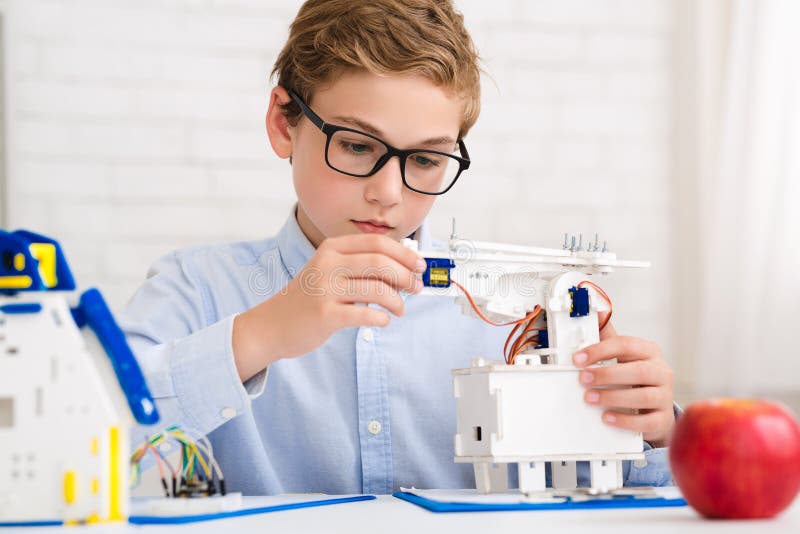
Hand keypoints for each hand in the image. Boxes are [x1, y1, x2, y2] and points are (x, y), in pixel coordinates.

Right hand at [233, 233, 425, 380]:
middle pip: (380, 262)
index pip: (377, 243)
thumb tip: (404, 269)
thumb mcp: (330, 271)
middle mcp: (327, 264)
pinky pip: (365, 315)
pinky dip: (381, 319)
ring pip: (377, 289)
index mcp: (332, 248)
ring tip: (399, 310)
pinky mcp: (324, 314)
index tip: (419, 265)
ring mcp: (324, 289)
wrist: (273, 324)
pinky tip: (381, 320)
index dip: (404, 253)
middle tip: (416, 288)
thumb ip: (360, 266)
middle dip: (406, 276)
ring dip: (397, 301)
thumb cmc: (309, 298)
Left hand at [572, 312, 674, 447]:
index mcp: (649, 352)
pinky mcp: (663, 419)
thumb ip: (608, 338)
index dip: (600, 350)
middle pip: (638, 371)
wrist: (654, 405)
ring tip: (590, 398)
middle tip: (583, 379)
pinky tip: (607, 417)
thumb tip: (596, 311)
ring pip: (643, 396)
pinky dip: (625, 420)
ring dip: (613, 397)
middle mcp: (661, 372)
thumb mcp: (622, 356)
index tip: (578, 359)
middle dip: (607, 375)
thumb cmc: (634, 376)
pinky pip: (647, 421)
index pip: (626, 345)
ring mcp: (665, 396)